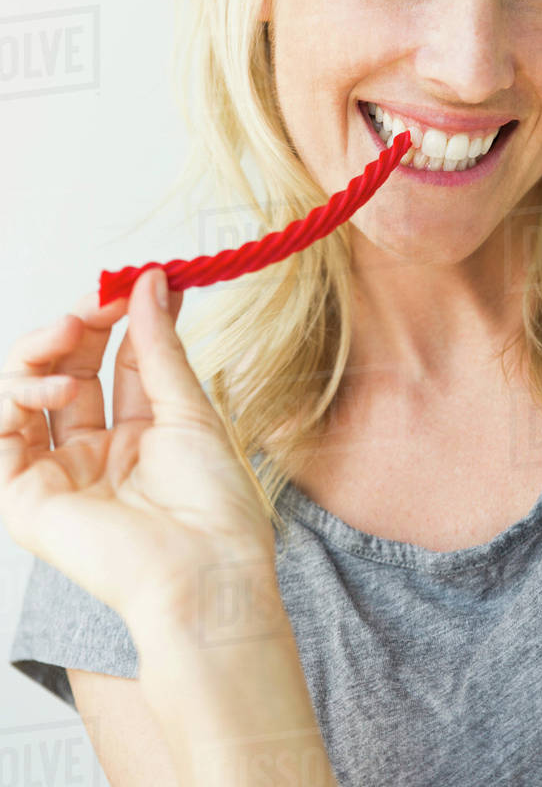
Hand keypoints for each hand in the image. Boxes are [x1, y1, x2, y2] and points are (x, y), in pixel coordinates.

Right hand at [0, 268, 277, 637]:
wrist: (205, 571)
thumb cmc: (213, 503)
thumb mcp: (190, 409)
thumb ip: (159, 348)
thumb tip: (152, 283)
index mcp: (142, 436)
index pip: (118, 360)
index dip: (122, 317)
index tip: (143, 279)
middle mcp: (97, 453)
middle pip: (68, 371)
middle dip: (79, 326)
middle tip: (101, 297)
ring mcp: (60, 475)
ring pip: (24, 396)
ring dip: (41, 351)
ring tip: (71, 330)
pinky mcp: (26, 501)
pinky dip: (16, 399)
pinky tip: (57, 386)